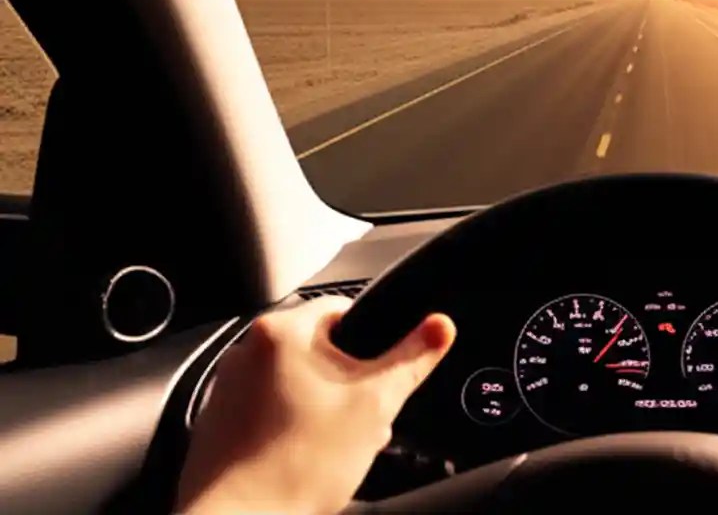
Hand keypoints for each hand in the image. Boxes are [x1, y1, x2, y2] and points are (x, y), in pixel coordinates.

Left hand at [176, 296, 455, 514]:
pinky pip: (269, 411)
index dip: (374, 343)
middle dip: (349, 384)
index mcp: (282, 331)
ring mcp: (227, 386)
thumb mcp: (375, 404)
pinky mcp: (220, 421)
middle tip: (362, 420)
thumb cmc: (297, 465)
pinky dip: (291, 428)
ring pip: (295, 383)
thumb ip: (411, 359)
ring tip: (335, 446)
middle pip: (320, 351)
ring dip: (322, 407)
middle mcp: (246, 350)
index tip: (381, 376)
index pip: (345, 309)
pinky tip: (306, 457)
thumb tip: (440, 326)